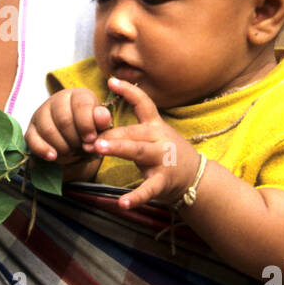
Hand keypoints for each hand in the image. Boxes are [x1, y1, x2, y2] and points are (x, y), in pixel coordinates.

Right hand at [26, 88, 112, 164]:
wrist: (76, 143)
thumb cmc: (90, 131)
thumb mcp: (101, 126)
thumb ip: (102, 121)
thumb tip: (102, 116)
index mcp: (78, 95)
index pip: (80, 105)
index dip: (86, 124)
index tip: (90, 139)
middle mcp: (57, 100)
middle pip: (63, 119)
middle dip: (74, 138)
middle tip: (81, 148)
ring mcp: (41, 114)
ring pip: (48, 130)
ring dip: (62, 146)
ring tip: (71, 152)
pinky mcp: (31, 129)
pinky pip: (33, 140)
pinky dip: (43, 150)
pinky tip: (53, 157)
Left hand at [91, 77, 199, 207]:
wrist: (195, 178)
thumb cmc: (166, 153)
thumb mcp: (154, 135)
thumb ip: (131, 130)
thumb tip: (98, 123)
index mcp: (156, 126)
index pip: (144, 103)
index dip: (129, 91)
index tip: (111, 81)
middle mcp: (159, 140)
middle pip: (133, 132)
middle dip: (111, 133)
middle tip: (88, 137)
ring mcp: (162, 160)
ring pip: (139, 151)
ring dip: (119, 149)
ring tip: (98, 149)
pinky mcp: (163, 182)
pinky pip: (148, 189)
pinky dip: (136, 197)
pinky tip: (122, 203)